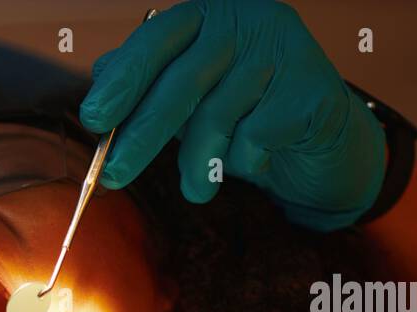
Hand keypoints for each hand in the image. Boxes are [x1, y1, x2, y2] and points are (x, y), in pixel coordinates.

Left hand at [80, 0, 385, 230]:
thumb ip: (150, 84)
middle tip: (115, 177)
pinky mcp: (313, 89)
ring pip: (217, 115)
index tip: (93, 119)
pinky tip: (258, 161)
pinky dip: (245, 162)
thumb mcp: (192, 98)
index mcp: (210, 17)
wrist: (323, 139)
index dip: (123, 79)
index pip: (157, 39)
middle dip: (143, 135)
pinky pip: (256, 137)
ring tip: (196, 190)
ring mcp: (284, 50)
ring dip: (199, 164)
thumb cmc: (246, 113)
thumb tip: (100, 76)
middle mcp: (247, 21)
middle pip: (183, 81)